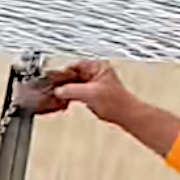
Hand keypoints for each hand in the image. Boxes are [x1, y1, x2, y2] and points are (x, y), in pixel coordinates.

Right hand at [13, 60, 135, 123]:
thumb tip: (58, 90)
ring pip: (73, 84)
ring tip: (59, 96)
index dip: (64, 73)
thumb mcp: (89, 93)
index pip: (74, 65)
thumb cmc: (116, 102)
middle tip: (55, 89)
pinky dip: (70, 96)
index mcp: (97, 66)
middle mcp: (95, 73)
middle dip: (64, 82)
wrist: (124, 114)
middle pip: (72, 74)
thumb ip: (71, 90)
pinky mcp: (92, 94)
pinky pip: (76, 92)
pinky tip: (66, 101)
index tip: (54, 80)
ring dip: (66, 90)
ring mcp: (93, 83)